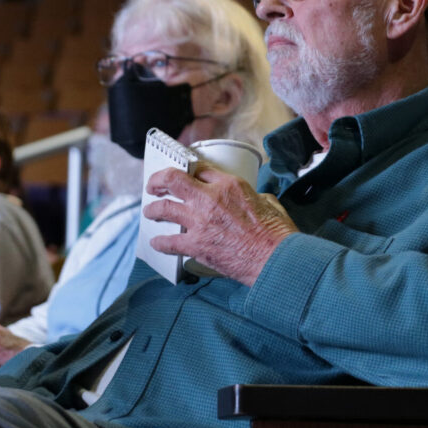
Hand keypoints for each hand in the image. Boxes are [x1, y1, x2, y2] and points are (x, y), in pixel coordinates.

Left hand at [142, 162, 297, 285]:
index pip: (200, 168)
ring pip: (164, 209)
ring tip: (150, 212)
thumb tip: (253, 201)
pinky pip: (169, 242)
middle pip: (172, 180)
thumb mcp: (268, 202)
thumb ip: (253, 197)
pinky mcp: (195, 245)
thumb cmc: (276, 233)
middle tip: (153, 186)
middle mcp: (209, 199)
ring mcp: (199, 222)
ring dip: (153, 210)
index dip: (188, 170)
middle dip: (158, 181)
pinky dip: (160, 242)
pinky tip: (156, 243)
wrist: (274, 259)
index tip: (183, 175)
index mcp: (229, 185)